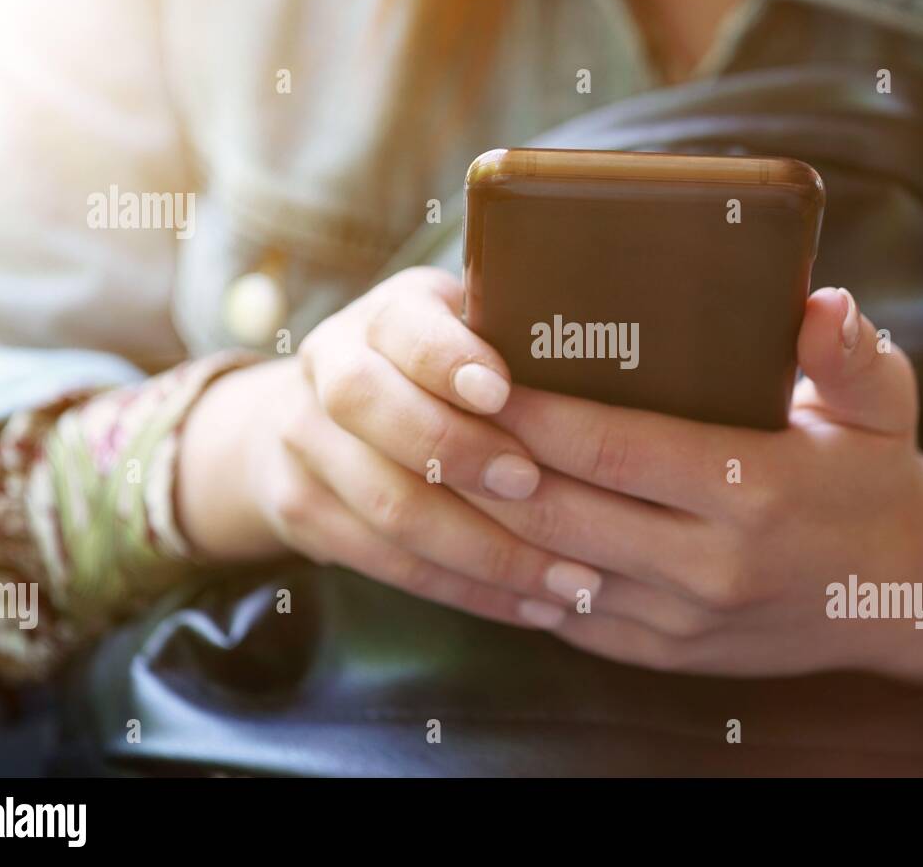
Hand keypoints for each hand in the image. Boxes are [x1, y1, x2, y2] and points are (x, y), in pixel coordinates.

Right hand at [175, 267, 600, 629]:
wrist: (321, 418)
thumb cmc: (442, 373)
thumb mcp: (471, 332)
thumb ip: (523, 339)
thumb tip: (621, 353)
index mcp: (383, 316)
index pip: (400, 328)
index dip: (446, 360)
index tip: (502, 391)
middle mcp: (330, 367)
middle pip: (373, 409)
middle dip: (458, 452)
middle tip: (534, 485)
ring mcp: (303, 442)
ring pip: (387, 504)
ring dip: (483, 548)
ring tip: (570, 578)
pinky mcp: (301, 512)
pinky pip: (387, 563)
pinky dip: (467, 591)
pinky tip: (535, 606)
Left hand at [462, 287, 922, 679]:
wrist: (901, 593)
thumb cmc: (875, 475)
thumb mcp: (884, 402)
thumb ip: (850, 352)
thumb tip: (822, 302)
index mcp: (751, 489)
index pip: (608, 446)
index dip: (532, 411)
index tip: (479, 370)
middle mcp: (709, 563)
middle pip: (559, 511)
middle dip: (485, 463)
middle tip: (433, 412)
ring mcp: (683, 618)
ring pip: (550, 571)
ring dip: (485, 524)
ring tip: (437, 469)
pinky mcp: (666, 652)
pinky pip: (568, 619)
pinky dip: (517, 577)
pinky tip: (481, 534)